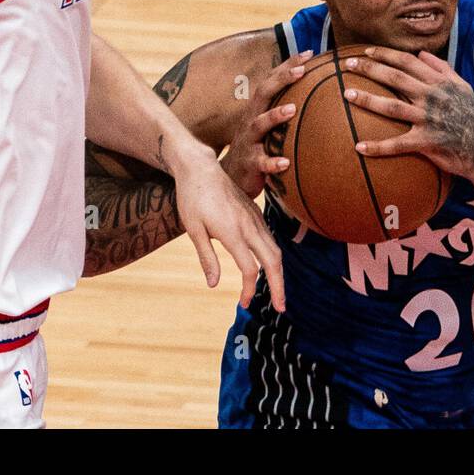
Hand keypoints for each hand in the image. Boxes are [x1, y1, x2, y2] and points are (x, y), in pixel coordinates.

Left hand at [164, 139, 285, 311]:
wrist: (200, 167)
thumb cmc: (191, 198)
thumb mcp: (193, 229)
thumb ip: (207, 258)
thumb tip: (214, 285)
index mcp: (233, 231)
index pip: (249, 268)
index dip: (248, 289)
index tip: (243, 303)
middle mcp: (249, 225)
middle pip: (273, 260)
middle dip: (278, 286)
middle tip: (282, 307)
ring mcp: (254, 217)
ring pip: (275, 249)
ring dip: (278, 273)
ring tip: (278, 292)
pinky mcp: (254, 212)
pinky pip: (269, 238)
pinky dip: (273, 257)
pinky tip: (269, 267)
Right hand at [221, 50, 312, 199]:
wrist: (231, 179)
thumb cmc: (258, 148)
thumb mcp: (269, 128)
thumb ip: (287, 112)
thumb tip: (318, 97)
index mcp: (258, 110)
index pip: (272, 81)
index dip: (288, 65)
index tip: (309, 52)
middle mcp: (251, 121)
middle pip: (263, 94)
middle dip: (281, 79)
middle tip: (302, 70)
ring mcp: (248, 142)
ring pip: (258, 125)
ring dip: (274, 116)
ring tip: (292, 109)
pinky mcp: (249, 165)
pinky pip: (260, 163)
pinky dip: (272, 162)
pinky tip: (286, 163)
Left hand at [340, 46, 473, 183]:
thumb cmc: (471, 117)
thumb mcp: (462, 88)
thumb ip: (442, 69)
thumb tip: (422, 54)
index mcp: (440, 83)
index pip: (408, 62)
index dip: (386, 54)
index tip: (366, 51)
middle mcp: (433, 97)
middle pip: (396, 78)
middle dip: (370, 68)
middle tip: (348, 63)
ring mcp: (429, 119)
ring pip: (393, 107)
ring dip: (368, 100)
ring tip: (347, 94)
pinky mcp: (427, 142)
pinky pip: (398, 144)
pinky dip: (378, 147)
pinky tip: (359, 147)